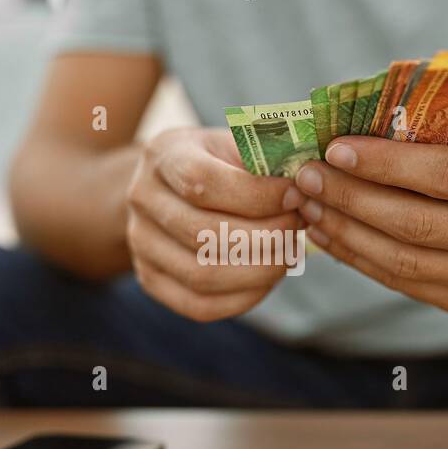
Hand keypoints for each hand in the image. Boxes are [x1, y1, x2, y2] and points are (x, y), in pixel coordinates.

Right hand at [126, 127, 304, 320]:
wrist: (172, 186)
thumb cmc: (219, 161)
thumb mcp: (238, 143)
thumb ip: (267, 160)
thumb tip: (306, 188)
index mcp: (163, 154)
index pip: (202, 182)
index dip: (256, 195)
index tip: (297, 195)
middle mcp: (142, 199)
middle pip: (203, 234)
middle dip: (265, 236)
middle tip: (298, 228)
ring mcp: (141, 244)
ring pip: (202, 275)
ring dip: (259, 271)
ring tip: (290, 253)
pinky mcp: (151, 280)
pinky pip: (200, 306)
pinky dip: (244, 297)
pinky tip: (270, 278)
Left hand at [291, 135, 447, 315]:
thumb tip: (368, 111)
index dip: (388, 164)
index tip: (337, 148)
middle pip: (418, 223)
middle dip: (352, 197)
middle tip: (307, 175)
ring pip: (403, 259)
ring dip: (345, 230)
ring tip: (307, 202)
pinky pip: (402, 282)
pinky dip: (358, 256)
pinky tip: (328, 232)